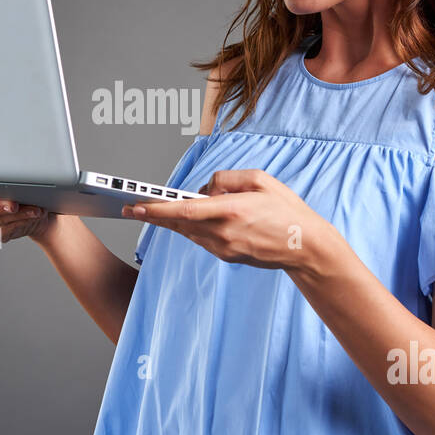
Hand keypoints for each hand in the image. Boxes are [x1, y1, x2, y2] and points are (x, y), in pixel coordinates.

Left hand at [121, 169, 329, 270]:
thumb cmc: (286, 209)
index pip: (185, 210)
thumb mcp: (260, 179)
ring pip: (188, 232)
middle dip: (152, 216)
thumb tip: (206, 189)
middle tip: (129, 208)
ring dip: (170, 222)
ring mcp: (224, 248)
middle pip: (179, 223)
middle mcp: (223, 232)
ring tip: (150, 211)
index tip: (136, 205)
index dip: (157, 209)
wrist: (305, 246)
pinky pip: (202, 239)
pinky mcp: (227, 256)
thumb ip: (227, 178)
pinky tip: (185, 220)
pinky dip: (192, 228)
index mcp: (230, 210)